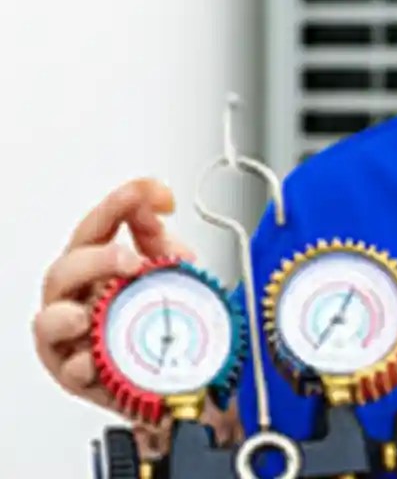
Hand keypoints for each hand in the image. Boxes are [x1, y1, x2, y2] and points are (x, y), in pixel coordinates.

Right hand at [31, 178, 194, 412]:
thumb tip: (152, 204)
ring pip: (49, 321)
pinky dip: (81, 363)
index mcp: (96, 268)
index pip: (96, 229)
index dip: (119, 205)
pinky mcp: (79, 376)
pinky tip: (93, 359)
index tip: (151, 193)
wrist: (175, 374)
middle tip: (129, 260)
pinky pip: (69, 369)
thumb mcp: (169, 271)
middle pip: (64, 271)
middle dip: (94, 260)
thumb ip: (157, 238)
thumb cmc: (161, 319)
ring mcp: (73, 338)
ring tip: (88, 314)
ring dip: (66, 314)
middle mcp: (77, 299)